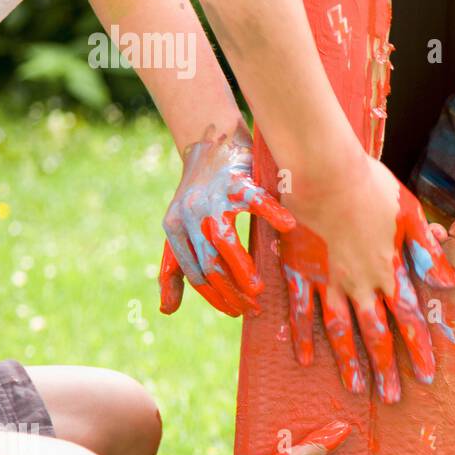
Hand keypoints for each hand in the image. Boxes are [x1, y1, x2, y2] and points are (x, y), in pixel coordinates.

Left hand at [159, 122, 295, 317]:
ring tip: (257, 289)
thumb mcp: (178, 228)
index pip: (195, 272)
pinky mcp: (237, 179)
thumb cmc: (198, 193)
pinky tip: (288, 228)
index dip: (215, 296)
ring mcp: (214, 196)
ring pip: (225, 239)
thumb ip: (174, 268)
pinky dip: (273, 214)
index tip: (235, 311)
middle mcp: (190, 213)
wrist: (209, 142)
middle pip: (208, 262)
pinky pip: (257, 201)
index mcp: (174, 226)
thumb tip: (166, 310)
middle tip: (250, 308)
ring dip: (241, 268)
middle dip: (229, 290)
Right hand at [278, 156, 454, 400]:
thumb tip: (452, 285)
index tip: (428, 375)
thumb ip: (428, 253)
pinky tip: (306, 359)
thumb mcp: (410, 214)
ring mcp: (328, 281)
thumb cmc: (370, 185)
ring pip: (341, 331)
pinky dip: (304, 337)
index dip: (420, 349)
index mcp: (389, 270)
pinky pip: (302, 312)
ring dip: (350, 363)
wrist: (323, 171)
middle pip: (377, 334)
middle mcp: (360, 283)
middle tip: (393, 397)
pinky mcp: (301, 272)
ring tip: (358, 388)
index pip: (409, 319)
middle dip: (387, 369)